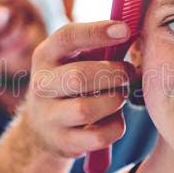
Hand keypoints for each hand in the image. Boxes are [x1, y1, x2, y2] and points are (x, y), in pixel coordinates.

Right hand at [20, 21, 134, 158]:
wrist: (43, 126)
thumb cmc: (71, 83)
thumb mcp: (74, 59)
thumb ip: (99, 46)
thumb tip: (132, 32)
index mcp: (45, 55)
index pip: (67, 38)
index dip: (97, 32)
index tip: (126, 30)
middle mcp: (41, 85)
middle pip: (79, 77)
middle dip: (114, 74)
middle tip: (128, 73)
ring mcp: (49, 117)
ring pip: (87, 109)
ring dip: (114, 100)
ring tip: (119, 95)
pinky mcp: (63, 142)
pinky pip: (99, 136)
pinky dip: (116, 126)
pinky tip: (114, 118)